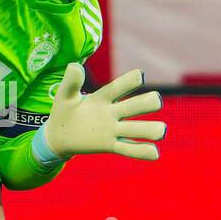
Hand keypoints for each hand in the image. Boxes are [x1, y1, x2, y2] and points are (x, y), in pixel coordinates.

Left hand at [38, 64, 166, 161]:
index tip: (140, 75)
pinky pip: (128, 149)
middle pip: (132, 107)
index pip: (117, 88)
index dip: (128, 81)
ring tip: (162, 130)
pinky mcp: (110, 146)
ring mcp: (112, 130)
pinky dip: (141, 151)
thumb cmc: (64, 112)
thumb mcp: (64, 96)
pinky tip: (155, 153)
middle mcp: (112, 113)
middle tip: (156, 100)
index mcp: (102, 98)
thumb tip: (74, 66)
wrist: (59, 136)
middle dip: (145, 104)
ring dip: (149, 129)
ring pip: (135, 129)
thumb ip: (70, 82)